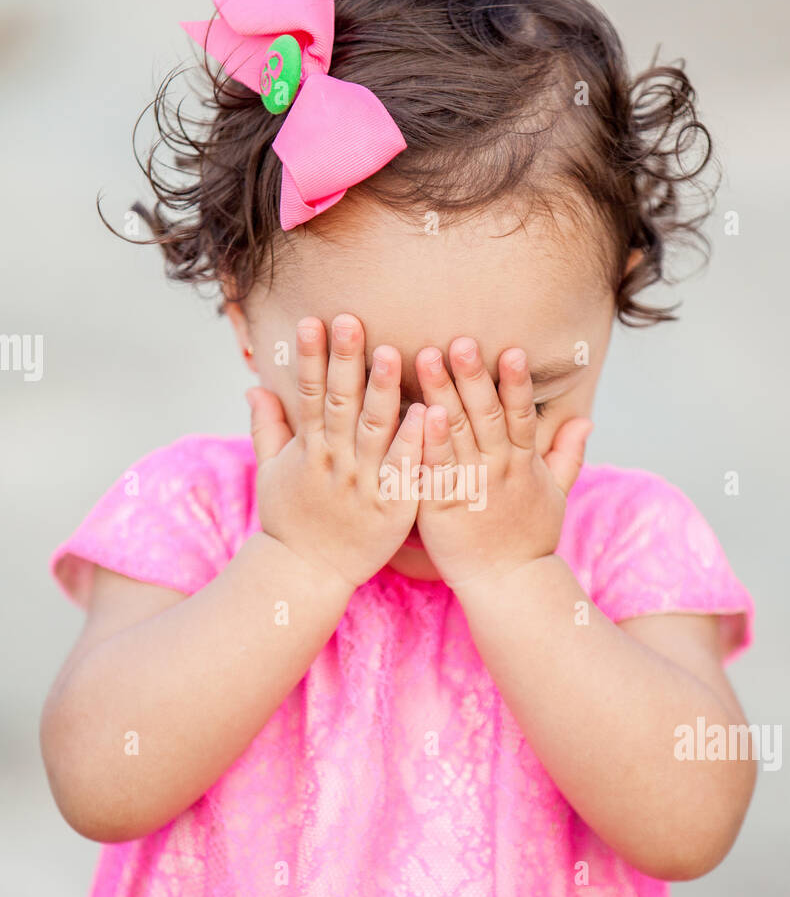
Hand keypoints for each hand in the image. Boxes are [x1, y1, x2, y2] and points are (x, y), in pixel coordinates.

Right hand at [247, 314, 423, 591]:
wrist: (306, 575)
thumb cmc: (291, 521)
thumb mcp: (271, 473)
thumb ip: (267, 428)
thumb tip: (254, 387)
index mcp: (308, 449)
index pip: (307, 394)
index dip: (309, 357)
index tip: (313, 321)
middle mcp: (334, 462)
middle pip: (339, 404)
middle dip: (345, 361)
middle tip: (352, 321)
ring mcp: (363, 485)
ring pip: (374, 431)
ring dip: (383, 392)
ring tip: (394, 354)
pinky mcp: (391, 508)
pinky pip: (405, 471)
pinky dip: (415, 442)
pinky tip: (429, 412)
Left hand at [414, 338, 592, 589]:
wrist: (507, 585)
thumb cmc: (528, 539)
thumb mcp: (556, 496)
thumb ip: (568, 455)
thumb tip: (586, 421)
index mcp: (522, 463)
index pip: (521, 414)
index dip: (517, 383)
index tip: (511, 350)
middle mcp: (497, 469)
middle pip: (486, 415)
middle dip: (473, 376)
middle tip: (460, 341)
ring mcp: (469, 486)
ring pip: (456, 433)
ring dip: (442, 394)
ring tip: (426, 358)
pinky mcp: (441, 504)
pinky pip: (435, 468)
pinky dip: (430, 441)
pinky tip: (421, 414)